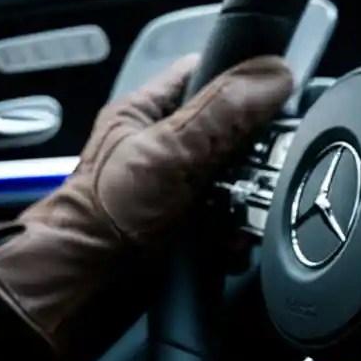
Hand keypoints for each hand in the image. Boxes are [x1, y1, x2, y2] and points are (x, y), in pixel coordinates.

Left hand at [0, 54, 292, 350]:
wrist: (86, 287)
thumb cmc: (99, 216)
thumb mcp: (167, 150)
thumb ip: (222, 110)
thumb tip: (272, 76)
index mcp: (148, 111)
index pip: (207, 73)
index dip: (243, 78)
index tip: (274, 94)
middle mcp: (166, 146)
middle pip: (233, 129)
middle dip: (253, 151)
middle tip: (259, 162)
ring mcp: (180, 187)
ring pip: (240, 178)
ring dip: (250, 196)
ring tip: (243, 206)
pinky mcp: (193, 225)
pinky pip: (236, 219)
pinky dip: (240, 231)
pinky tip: (232, 237)